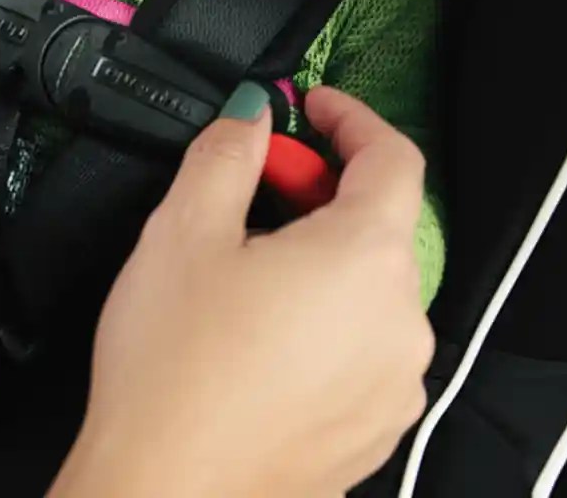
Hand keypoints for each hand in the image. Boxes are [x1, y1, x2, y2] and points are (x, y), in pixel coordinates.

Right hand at [51, 85, 433, 496]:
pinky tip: (259, 343)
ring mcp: (394, 383)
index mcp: (366, 259)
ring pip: (368, 293)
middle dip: (319, 196)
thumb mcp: (182, 232)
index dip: (352, 119)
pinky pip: (361, 351)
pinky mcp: (374, 429)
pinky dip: (323, 325)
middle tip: (252, 194)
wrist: (165, 489)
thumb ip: (227, 154)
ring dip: (319, 264)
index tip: (314, 107)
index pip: (392, 159)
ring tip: (245, 279)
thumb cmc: (172, 366)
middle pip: (378, 228)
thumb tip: (251, 115)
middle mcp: (401, 322)